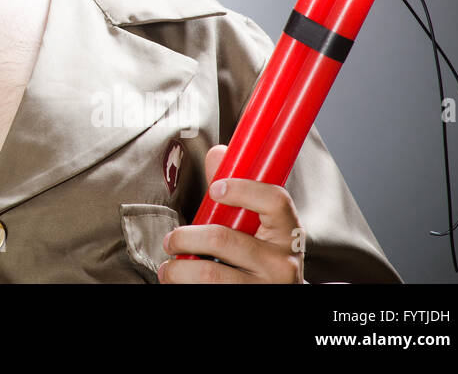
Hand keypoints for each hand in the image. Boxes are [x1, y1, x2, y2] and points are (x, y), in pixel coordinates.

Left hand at [158, 143, 305, 283]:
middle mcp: (282, 263)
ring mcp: (267, 288)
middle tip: (171, 241)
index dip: (242, 189)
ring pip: (209, 273)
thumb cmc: (263, 257)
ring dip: (178, 269)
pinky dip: (185, 287)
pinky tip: (181, 282)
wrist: (277, 295)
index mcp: (287, 232)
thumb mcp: (258, 226)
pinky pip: (208, 293)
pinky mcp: (250, 302)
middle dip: (185, 237)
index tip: (215, 189)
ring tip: (170, 268)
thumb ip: (236, 192)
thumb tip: (219, 155)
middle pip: (223, 239)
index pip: (275, 200)